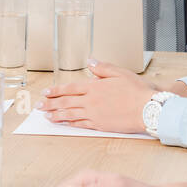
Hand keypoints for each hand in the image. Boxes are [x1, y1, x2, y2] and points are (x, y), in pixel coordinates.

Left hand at [38, 59, 155, 133]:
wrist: (148, 109)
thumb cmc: (137, 90)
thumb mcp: (120, 73)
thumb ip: (103, 68)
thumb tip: (90, 61)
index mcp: (95, 87)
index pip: (70, 88)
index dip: (56, 91)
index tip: (45, 93)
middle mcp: (91, 101)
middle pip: (66, 102)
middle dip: (50, 104)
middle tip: (38, 107)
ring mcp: (95, 114)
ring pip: (71, 114)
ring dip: (57, 115)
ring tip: (46, 116)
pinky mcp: (100, 125)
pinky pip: (81, 124)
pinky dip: (70, 123)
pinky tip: (64, 123)